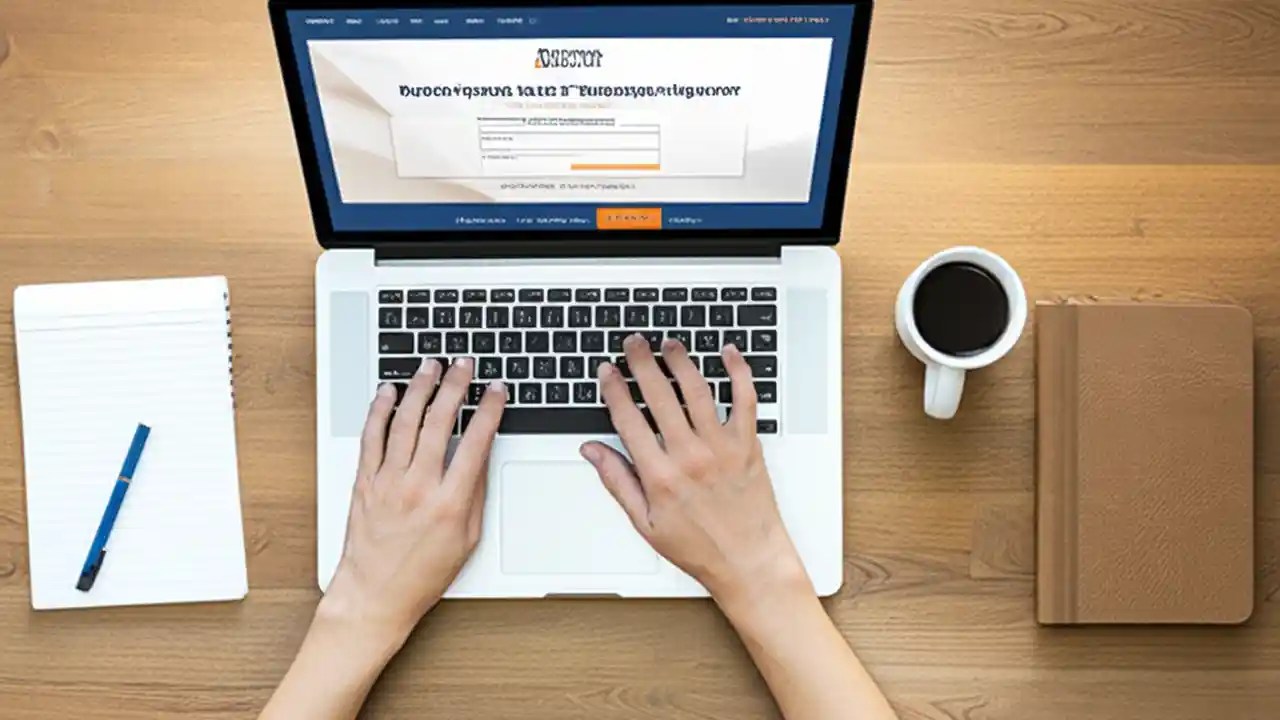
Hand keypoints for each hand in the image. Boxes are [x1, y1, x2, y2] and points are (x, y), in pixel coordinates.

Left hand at [319, 358, 505, 644]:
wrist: (375, 594)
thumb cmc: (423, 573)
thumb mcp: (468, 538)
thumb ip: (476, 492)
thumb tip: (480, 453)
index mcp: (450, 502)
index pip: (475, 441)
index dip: (489, 410)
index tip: (496, 391)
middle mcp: (417, 487)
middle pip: (439, 421)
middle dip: (455, 386)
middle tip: (463, 365)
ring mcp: (387, 482)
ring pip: (404, 421)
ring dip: (419, 388)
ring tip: (430, 366)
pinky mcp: (365, 482)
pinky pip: (372, 437)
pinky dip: (379, 410)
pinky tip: (389, 392)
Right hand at [580, 335, 810, 609]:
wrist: (748, 561)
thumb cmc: (699, 548)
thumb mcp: (645, 523)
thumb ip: (617, 481)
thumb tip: (592, 451)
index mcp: (659, 475)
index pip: (628, 419)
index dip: (614, 389)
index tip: (607, 371)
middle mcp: (690, 456)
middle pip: (659, 395)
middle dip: (642, 362)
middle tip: (633, 343)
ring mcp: (721, 447)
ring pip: (697, 390)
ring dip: (680, 361)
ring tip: (668, 343)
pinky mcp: (748, 444)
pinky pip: (745, 398)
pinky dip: (738, 371)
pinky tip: (728, 353)